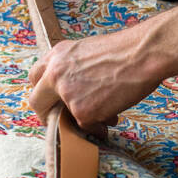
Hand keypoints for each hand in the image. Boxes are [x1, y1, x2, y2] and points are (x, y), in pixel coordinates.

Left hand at [28, 26, 166, 131]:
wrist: (142, 54)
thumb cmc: (125, 51)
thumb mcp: (88, 51)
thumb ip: (73, 68)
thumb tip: (74, 88)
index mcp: (57, 56)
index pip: (35, 77)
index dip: (43, 92)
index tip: (53, 100)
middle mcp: (55, 74)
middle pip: (36, 103)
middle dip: (48, 115)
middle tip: (63, 119)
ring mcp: (67, 94)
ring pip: (65, 118)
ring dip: (83, 119)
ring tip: (107, 113)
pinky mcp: (81, 111)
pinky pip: (86, 126)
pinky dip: (99, 126)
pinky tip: (114, 116)